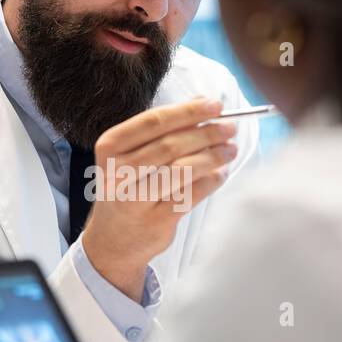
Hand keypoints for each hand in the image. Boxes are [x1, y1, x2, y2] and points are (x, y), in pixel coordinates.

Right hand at [81, 97, 237, 300]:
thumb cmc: (128, 188)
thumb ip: (162, 131)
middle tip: (230, 127)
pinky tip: (222, 173)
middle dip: (207, 133)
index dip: (188, 111)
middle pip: (171, 144)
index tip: (215, 105)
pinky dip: (212, 180)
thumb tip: (203, 103)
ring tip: (231, 149)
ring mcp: (136, 199)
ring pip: (183, 169)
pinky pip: (192, 194)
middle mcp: (118, 172)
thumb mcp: (131, 156)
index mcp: (110, 147)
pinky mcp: (156, 220)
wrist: (112, 238)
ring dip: (213, 156)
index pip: (154, 122)